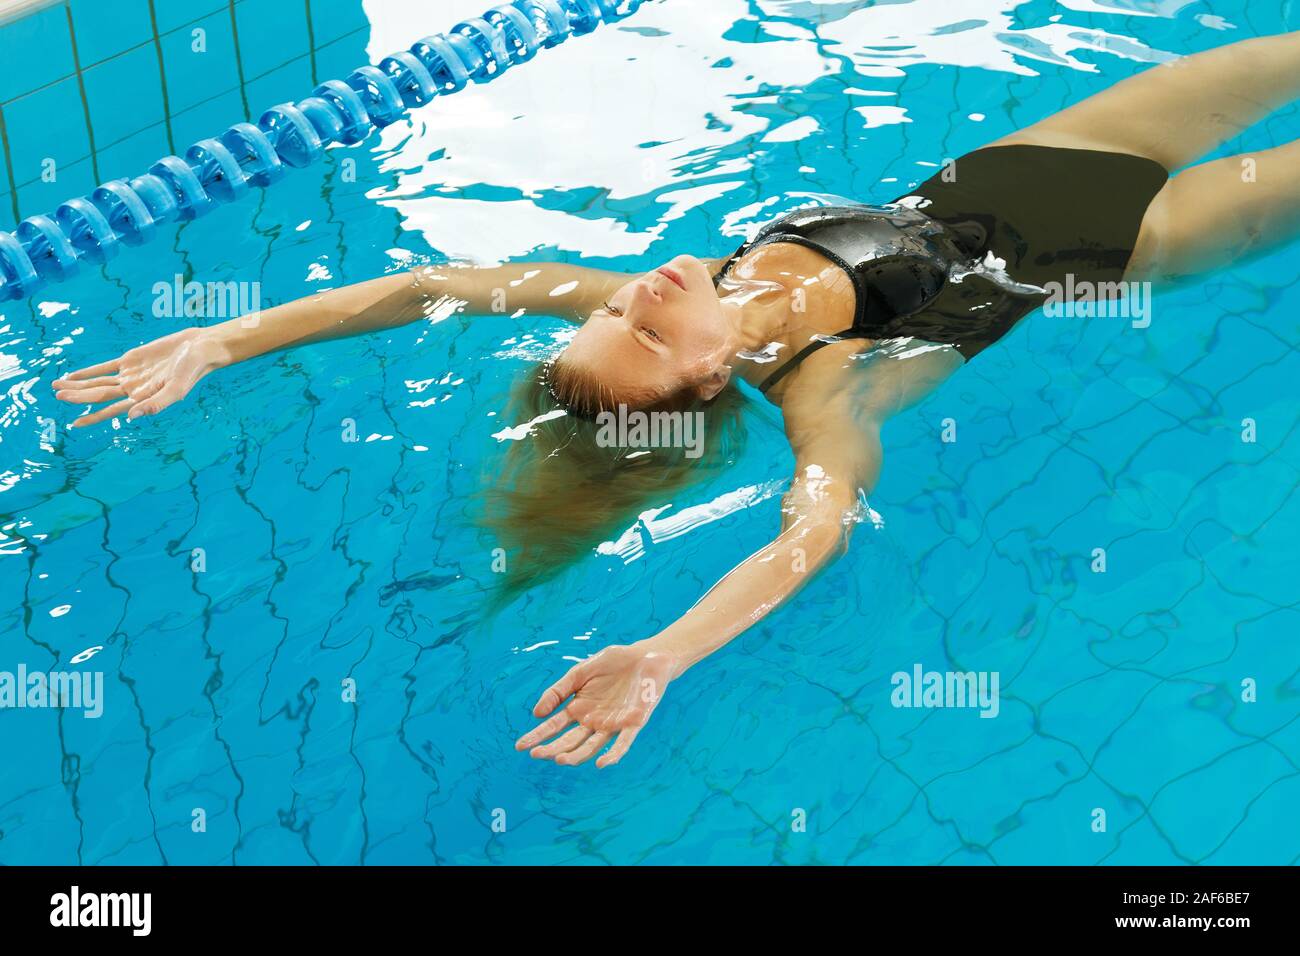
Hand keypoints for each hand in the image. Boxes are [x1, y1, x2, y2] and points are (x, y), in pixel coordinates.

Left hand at [52, 327, 229, 426]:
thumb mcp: (177, 390)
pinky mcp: (130, 360)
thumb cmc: (193, 371)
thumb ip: (155, 404)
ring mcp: (130, 375)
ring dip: (79, 385)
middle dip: (78, 396)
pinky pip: (105, 367)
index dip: (93, 417)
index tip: (75, 424)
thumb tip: (130, 417)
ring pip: (99, 382)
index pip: (112, 410)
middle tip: (58, 396)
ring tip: (57, 386)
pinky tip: (74, 375)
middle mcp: (133, 390)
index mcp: (143, 399)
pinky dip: (90, 371)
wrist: (199, 348)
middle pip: (100, 395)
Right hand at [516, 642, 679, 767]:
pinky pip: (622, 743)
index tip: (520, 745)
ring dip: (577, 755)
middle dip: (553, 748)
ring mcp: (612, 724)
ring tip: (560, 760)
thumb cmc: (612, 663)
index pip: (554, 726)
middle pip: (570, 740)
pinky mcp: (633, 723)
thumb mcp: (579, 672)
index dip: (538, 736)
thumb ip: (558, 691)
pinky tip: (602, 763)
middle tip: (536, 755)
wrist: (645, 656)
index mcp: (578, 708)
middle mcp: (593, 721)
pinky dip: (613, 754)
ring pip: (592, 746)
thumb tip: (536, 714)